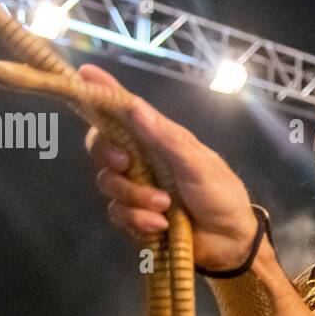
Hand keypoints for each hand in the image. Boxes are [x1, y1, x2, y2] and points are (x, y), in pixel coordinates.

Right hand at [80, 64, 260, 271]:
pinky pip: (118, 214)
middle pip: (102, 147)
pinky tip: (161, 226)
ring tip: (164, 206)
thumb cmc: (221, 195)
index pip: (125, 112)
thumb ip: (165, 138)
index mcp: (158, 140)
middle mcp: (142, 161)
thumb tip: (134, 108)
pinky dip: (138, 221)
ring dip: (135, 196)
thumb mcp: (198, 163)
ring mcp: (136, 189)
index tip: (84, 73)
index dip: (103, 93)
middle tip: (127, 165)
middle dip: (108, 155)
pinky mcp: (135, 218)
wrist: (230, 242)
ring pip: (108, 183)